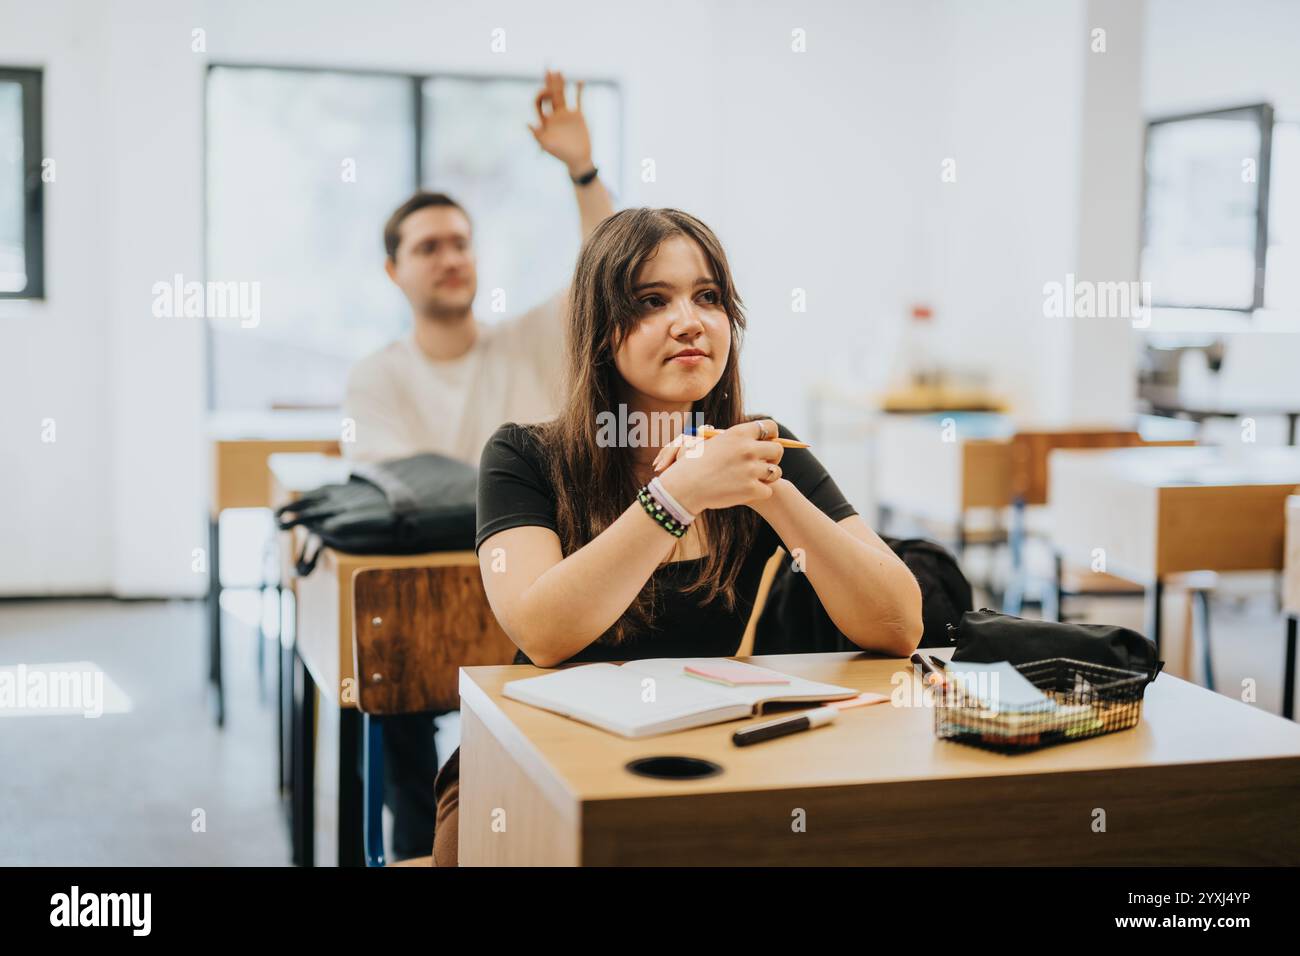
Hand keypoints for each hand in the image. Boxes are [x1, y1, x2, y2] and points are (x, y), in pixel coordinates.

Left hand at [529, 70, 592, 175]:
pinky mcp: (578, 115)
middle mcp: (554, 114)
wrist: (577, 159)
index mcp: (545, 120)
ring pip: (562, 95)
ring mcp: (566, 114)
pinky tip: (580, 81)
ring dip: (560, 83)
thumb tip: (528, 124)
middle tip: (548, 70)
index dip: (540, 95)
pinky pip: (578, 100)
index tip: (545, 91)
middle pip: (550, 95)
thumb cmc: (560, 154)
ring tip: (559, 72)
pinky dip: (579, 91)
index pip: (539, 103)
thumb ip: (537, 134)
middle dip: (549, 83)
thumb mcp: (547, 145)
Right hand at [653, 420, 783, 514]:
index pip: (769, 427)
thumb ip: (733, 440)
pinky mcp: (751, 489)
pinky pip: (768, 490)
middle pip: (777, 450)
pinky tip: (745, 492)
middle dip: (773, 458)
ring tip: (754, 479)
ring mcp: (750, 470)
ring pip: (775, 472)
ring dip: (768, 477)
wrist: (683, 487)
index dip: (772, 435)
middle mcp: (747, 449)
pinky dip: (759, 493)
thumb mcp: (711, 442)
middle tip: (764, 464)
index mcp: (738, 434)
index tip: (768, 443)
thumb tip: (751, 440)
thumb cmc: (692, 465)